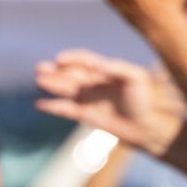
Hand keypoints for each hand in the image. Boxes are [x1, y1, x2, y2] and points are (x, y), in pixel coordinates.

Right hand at [35, 49, 179, 155]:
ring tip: (37, 80)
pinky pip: (66, 110)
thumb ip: (118, 68)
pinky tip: (39, 104)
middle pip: (70, 74)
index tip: (59, 59)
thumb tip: (97, 65)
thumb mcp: (136, 78)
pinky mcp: (87, 116)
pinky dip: (53, 107)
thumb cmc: (146, 100)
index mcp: (106, 71)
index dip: (71, 59)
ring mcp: (90, 100)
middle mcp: (95, 84)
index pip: (84, 60)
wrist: (150, 128)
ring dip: (51, 85)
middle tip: (39, 68)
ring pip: (66, 90)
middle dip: (55, 71)